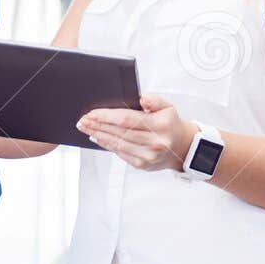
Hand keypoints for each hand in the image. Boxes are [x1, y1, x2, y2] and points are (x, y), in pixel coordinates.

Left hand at [77, 95, 193, 172]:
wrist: (182, 147)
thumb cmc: (170, 124)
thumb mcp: (168, 106)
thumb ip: (155, 100)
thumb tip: (142, 99)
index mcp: (160, 126)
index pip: (127, 120)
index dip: (106, 116)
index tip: (92, 113)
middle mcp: (154, 142)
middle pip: (119, 132)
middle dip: (98, 125)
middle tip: (83, 120)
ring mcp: (148, 156)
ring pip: (117, 144)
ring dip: (99, 135)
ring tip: (86, 128)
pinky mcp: (142, 164)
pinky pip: (120, 153)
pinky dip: (106, 145)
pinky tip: (97, 138)